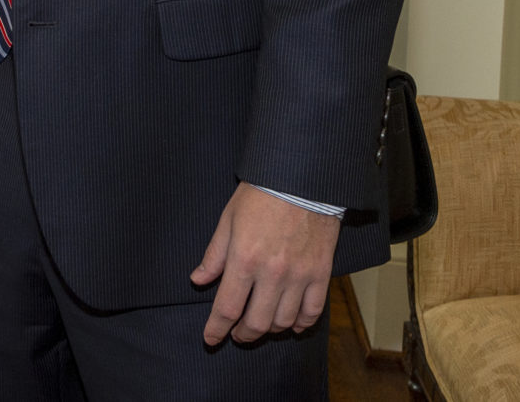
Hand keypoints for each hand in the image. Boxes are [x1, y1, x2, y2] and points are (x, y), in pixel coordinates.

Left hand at [190, 183, 339, 345]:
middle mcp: (272, 273)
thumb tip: (198, 280)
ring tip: (260, 327)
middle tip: (236, 334)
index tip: (211, 339)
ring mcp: (299, 276)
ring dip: (270, 331)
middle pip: (256, 322)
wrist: (301, 181)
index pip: (227, 307)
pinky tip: (292, 325)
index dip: (216, 329)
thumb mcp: (227, 220)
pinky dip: (301, 324)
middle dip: (243, 334)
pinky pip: (312, 311)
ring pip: (284, 321)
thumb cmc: (260, 196)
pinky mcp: (321, 273)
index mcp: (244, 259)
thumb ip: (214, 255)